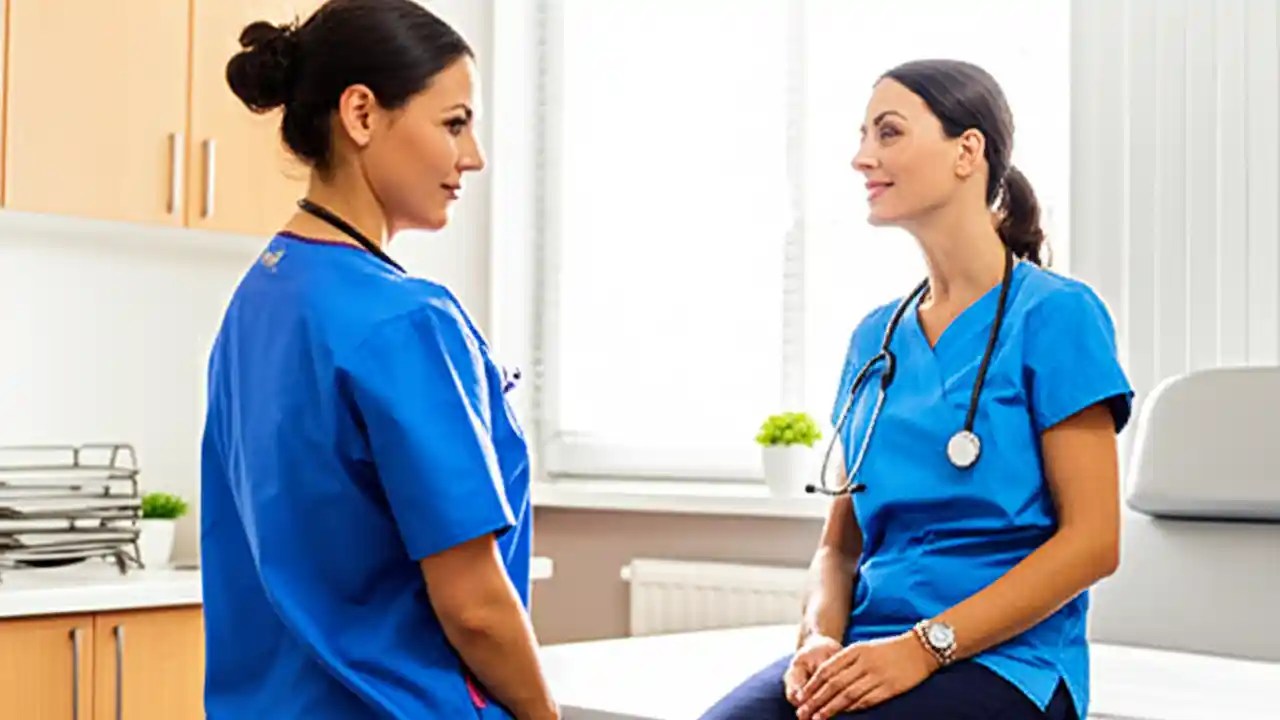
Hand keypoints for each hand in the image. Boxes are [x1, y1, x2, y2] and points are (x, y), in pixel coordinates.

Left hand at [795, 632, 937, 719]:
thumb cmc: (890, 650)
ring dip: (830, 708)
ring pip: (847, 694)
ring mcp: (877, 675)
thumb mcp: (864, 648)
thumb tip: (824, 679)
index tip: (800, 698)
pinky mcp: (889, 688)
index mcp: (855, 650)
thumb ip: (845, 661)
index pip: (827, 670)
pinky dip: (851, 709)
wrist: (921, 648)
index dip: (811, 685)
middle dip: (815, 700)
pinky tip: (841, 715)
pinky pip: (866, 700)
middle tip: (802, 712)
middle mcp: (863, 662)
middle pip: (833, 684)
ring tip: (817, 718)